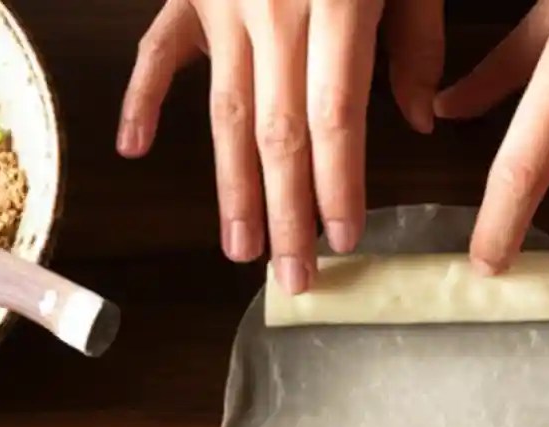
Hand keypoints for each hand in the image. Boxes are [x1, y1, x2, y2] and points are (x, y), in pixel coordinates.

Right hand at [117, 0, 443, 293]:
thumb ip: (416, 40)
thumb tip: (416, 121)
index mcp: (338, 5)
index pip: (334, 120)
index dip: (337, 186)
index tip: (344, 240)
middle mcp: (275, 14)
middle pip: (276, 133)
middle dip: (286, 212)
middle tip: (293, 277)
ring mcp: (223, 5)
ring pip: (223, 112)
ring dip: (230, 186)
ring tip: (240, 249)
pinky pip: (158, 49)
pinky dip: (142, 98)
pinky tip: (132, 149)